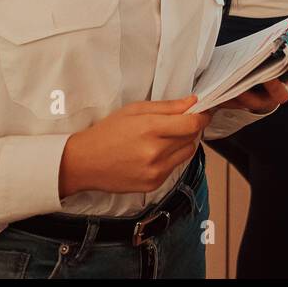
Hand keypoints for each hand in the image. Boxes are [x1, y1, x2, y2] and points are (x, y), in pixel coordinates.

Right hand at [59, 96, 211, 197]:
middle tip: (179, 122)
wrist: (84, 163)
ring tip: (164, 138)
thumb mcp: (134, 110)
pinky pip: (175, 167)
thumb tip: (192, 102)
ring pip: (187, 153)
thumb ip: (167, 107)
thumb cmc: (107, 133)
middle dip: (190, 128)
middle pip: (191, 137)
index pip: (192, 124)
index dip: (202, 117)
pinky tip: (154, 153)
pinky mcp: (154, 184)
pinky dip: (171, 158)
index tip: (203, 112)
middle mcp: (155, 152)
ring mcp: (155, 170)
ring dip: (183, 143)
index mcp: (150, 128)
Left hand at [214, 25, 287, 114]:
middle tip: (246, 80)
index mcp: (282, 90)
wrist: (259, 79)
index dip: (274, 85)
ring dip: (234, 93)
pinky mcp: (232, 100)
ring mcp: (249, 102)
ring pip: (240, 102)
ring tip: (226, 81)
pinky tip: (214, 83)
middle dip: (253, 92)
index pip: (280, 92)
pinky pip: (225, 100)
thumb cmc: (279, 66)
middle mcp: (266, 100)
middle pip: (258, 101)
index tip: (267, 74)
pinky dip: (220, 93)